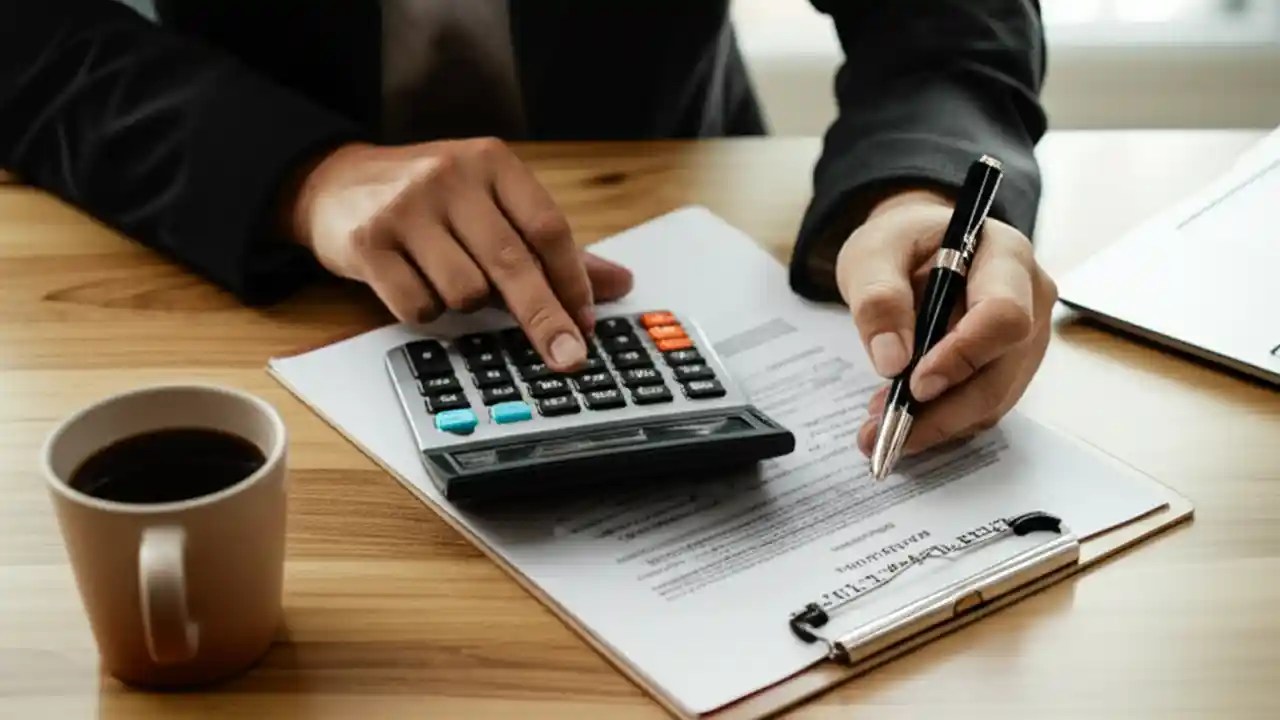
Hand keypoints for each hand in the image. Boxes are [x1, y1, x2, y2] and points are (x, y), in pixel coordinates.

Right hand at [286, 137, 633, 371]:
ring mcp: (407, 209)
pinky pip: (419, 305)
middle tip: (569, 357)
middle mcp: (451, 178)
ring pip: (465, 291)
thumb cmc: (427, 199)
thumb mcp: (490, 203)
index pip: (547, 228)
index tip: (587, 323)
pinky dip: (426, 309)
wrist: (333, 184)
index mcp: (492, 163)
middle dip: (546, 319)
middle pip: (514, 263)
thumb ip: (551, 247)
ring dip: (466, 304)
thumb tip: (618, 283)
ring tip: (446, 278)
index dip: (573, 282)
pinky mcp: (369, 242)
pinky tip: (414, 283)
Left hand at [837, 189, 1056, 458]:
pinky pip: (982, 407)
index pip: (1004, 315)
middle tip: (884, 429)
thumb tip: (892, 360)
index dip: (963, 356)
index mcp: (1006, 257)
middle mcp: (1030, 299)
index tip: (915, 385)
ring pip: (993, 398)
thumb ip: (879, 299)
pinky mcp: (1009, 367)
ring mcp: (1026, 339)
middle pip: (1000, 370)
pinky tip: (903, 421)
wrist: (913, 250)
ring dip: (938, 423)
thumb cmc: (900, 244)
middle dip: (943, 409)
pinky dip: (943, 421)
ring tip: (881, 429)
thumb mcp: (873, 257)